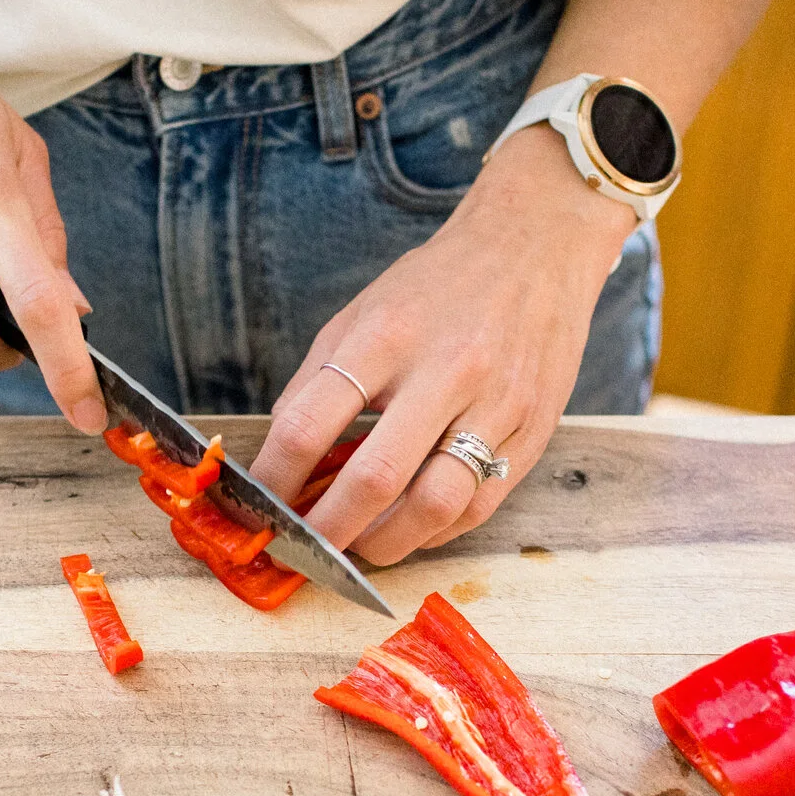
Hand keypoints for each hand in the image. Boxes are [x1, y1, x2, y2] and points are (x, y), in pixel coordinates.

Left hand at [249, 125, 638, 563]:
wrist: (535, 247)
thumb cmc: (438, 285)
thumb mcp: (362, 313)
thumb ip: (318, 381)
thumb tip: (280, 454)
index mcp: (386, 336)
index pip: (309, 425)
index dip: (274, 480)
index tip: (259, 507)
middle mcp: (445, 371)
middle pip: (373, 478)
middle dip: (328, 530)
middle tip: (305, 548)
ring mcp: (496, 405)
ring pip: (435, 506)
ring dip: (385, 544)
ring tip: (359, 546)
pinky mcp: (535, 431)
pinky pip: (479, 506)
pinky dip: (435, 532)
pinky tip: (411, 527)